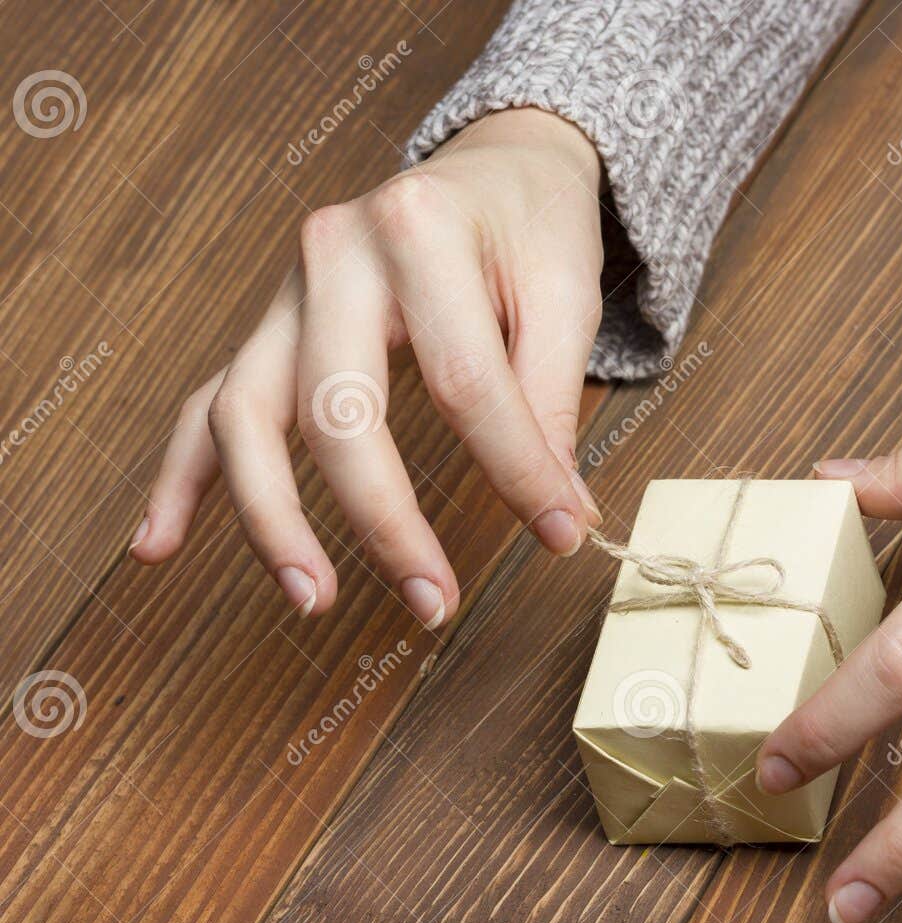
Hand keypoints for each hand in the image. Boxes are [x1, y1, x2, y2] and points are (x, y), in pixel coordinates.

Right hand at [130, 108, 604, 626]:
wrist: (494, 163)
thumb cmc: (530, 223)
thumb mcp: (567, 293)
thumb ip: (552, 401)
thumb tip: (560, 517)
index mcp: (417, 231)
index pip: (464, 385)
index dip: (517, 474)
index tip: (560, 537)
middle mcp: (333, 253)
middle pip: (336, 409)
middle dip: (384, 521)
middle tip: (434, 604)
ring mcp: (287, 293)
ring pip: (247, 413)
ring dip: (269, 516)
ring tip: (311, 597)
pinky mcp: (271, 329)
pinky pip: (208, 404)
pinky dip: (182, 479)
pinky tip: (158, 545)